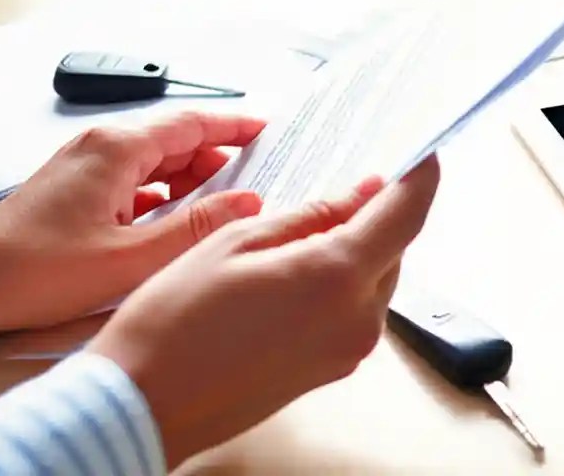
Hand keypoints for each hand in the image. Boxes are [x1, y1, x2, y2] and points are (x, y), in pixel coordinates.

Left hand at [0, 112, 267, 341]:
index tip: (272, 132)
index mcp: (118, 149)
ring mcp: (88, 166)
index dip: (237, 127)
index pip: (193, 123)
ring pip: (158, 162)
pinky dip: (166, 195)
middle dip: (221, 158)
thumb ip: (197, 227)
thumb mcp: (132, 258)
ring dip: (194, 180)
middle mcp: (102, 147)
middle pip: (178, 140)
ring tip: (230, 206)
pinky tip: (182, 222)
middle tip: (262, 179)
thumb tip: (250, 203)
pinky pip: (137, 181)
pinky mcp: (79, 190)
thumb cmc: (36, 272)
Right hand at [88, 155, 439, 469]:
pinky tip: (296, 272)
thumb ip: (312, 215)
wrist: (143, 405)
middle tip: (342, 188)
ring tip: (302, 233)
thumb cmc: (174, 323)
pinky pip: (355, 311)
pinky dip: (340, 282)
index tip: (421, 156)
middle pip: (393, 250)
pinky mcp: (332, 369)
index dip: (419, 178)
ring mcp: (348, 351)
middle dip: (376, 216)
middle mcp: (356, 320)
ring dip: (356, 251)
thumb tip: (364, 193)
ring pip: (375, 280)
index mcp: (336, 279)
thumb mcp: (238, 243)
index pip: (406, 216)